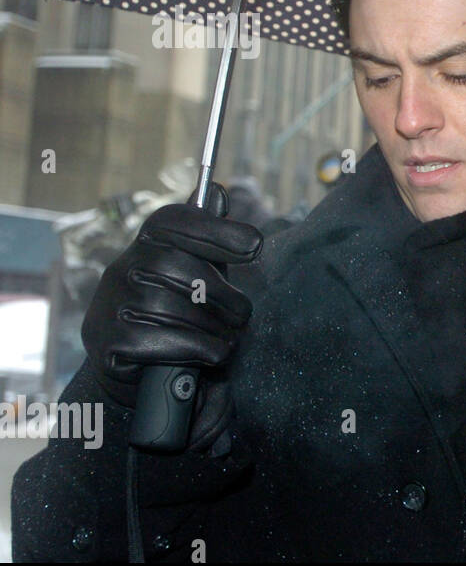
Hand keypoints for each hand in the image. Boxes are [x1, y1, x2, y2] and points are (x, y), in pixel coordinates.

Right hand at [81, 183, 262, 450]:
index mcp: (144, 246)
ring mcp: (111, 305)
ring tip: (225, 338)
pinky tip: (209, 355)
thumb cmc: (177, 315)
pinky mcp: (109, 342)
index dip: (216, 230)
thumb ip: (206, 239)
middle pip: (178, 265)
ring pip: (173, 307)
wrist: (136, 373)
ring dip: (213, 328)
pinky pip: (164, 340)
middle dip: (223, 293)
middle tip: (242, 314)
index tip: (255, 245)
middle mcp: (121, 270)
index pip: (172, 221)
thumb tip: (217, 192)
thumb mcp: (194, 275)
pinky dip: (198, 350)